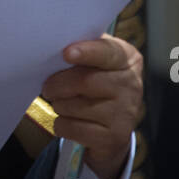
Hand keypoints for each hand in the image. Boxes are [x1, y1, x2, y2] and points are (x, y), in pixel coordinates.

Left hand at [40, 33, 142, 178]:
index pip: (107, 52)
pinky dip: (61, 124)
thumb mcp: (98, 61)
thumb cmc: (98, 84)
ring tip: (61, 103)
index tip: (66, 53)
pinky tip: (66, 120)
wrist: (113, 127)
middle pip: (85, 81)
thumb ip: (82, 48)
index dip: (86, 52)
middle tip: (47, 87)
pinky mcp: (114, 137)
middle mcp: (131, 85)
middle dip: (57, 84)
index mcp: (128, 59)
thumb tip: (55, 42)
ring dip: (58, 105)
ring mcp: (125, 113)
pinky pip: (73, 128)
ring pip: (75, 106)